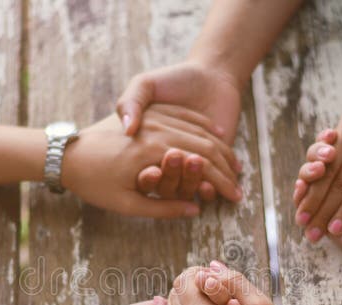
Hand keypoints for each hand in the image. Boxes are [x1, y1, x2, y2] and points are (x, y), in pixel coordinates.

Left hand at [63, 108, 240, 217]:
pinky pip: (185, 116)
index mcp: (154, 154)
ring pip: (198, 130)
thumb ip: (163, 208)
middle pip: (205, 146)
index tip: (235, 198)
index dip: (221, 183)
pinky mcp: (150, 111)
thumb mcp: (126, 204)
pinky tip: (217, 133)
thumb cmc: (94, 183)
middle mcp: (158, 131)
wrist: (66, 154)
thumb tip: (195, 210)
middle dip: (227, 167)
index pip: (201, 167)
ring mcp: (154, 118)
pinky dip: (204, 126)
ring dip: (220, 147)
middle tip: (239, 184)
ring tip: (234, 165)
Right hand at [116, 61, 243, 200]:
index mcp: (147, 146)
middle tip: (178, 169)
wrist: (213, 77)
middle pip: (167, 182)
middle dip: (172, 181)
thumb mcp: (145, 84)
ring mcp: (190, 166)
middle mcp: (167, 159)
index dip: (145, 178)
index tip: (149, 174)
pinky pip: (208, 186)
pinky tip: (209, 188)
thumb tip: (128, 128)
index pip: (143, 170)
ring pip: (187, 187)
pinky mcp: (213, 167)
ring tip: (199, 184)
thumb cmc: (175, 79)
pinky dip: (208, 189)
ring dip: (191, 188)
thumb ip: (131, 102)